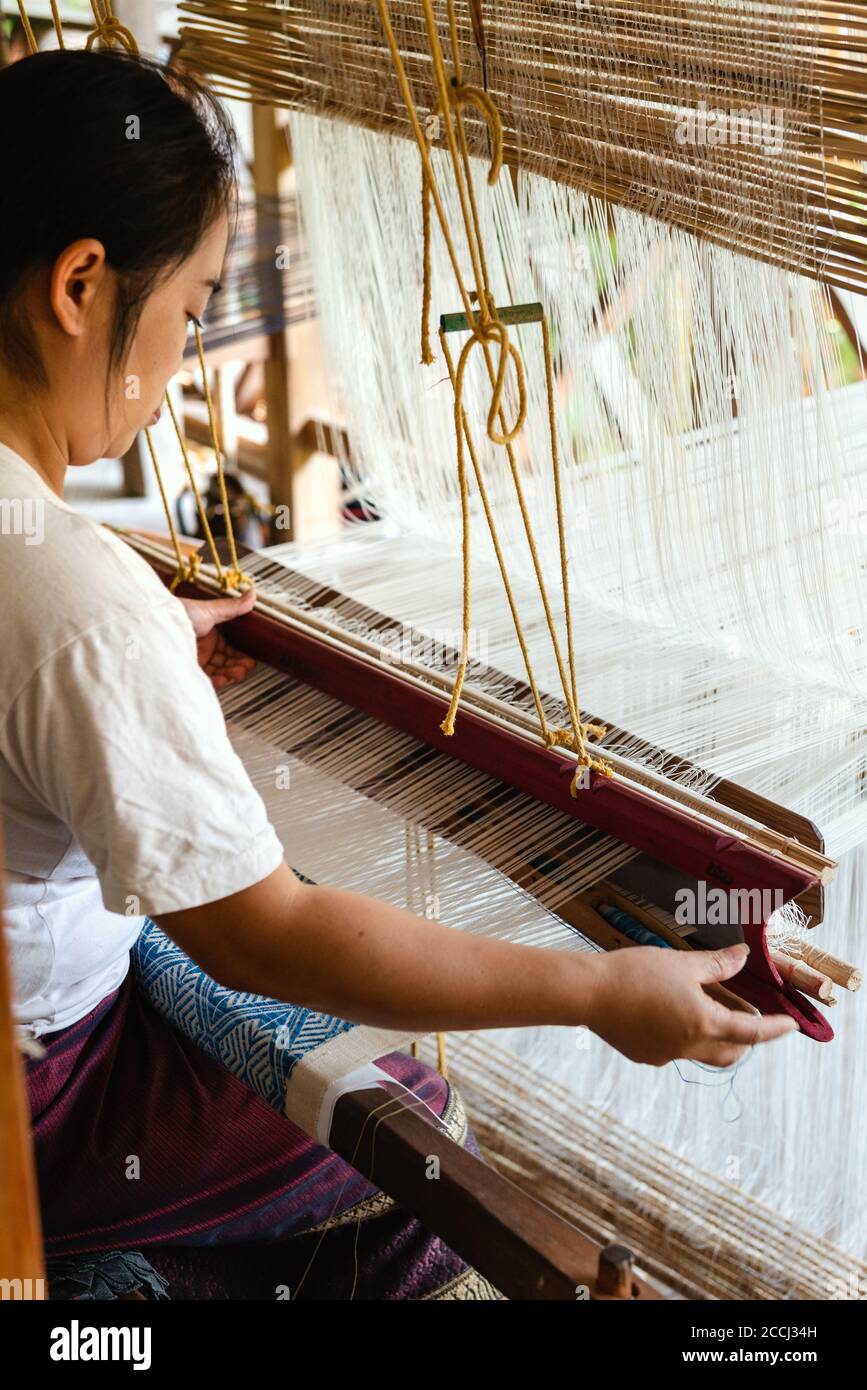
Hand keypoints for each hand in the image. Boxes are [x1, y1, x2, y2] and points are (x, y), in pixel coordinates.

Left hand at [177, 590, 256, 689]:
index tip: (253, 656)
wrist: (156, 624)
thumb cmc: (178, 614)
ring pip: (218, 671)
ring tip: (238, 673)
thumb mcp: (209, 610)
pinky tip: (224, 679)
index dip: (242, 653)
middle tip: (247, 666)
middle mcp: (203, 647)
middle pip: (226, 660)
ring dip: (231, 673)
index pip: (230, 646)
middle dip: (238, 664)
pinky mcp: (187, 671)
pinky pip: (205, 680)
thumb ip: (232, 607)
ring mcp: (195, 659)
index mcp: (209, 632)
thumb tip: (252, 595)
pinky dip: (216, 681)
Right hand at [585, 944, 797, 1066]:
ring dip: (715, 1038)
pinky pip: (676, 1050)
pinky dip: (685, 1036)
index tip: (792, 1026)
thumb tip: (743, 957)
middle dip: (746, 1040)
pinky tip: (668, 1013)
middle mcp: (688, 1046)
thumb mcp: (681, 963)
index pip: (752, 1032)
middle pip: (731, 1052)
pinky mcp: (646, 1055)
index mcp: (703, 1023)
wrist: (587, 993)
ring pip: (703, 1053)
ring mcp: (666, 1055)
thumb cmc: (634, 973)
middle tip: (748, 1018)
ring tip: (707, 1011)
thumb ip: (716, 964)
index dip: (776, 1029)